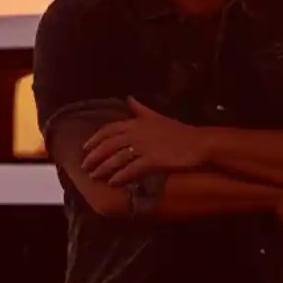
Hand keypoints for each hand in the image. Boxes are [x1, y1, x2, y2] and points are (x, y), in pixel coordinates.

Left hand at [82, 97, 206, 185]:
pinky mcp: (152, 161)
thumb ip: (140, 109)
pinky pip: (131, 170)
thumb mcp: (157, 116)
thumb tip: (129, 98)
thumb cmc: (178, 131)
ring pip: (117, 158)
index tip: (85, 148)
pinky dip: (120, 177)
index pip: (108, 130)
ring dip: (103, 168)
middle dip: (94, 156)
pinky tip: (113, 183)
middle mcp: (136, 133)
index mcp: (136, 122)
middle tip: (85, 167)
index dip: (94, 139)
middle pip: (108, 145)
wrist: (197, 143)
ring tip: (95, 177)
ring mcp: (143, 147)